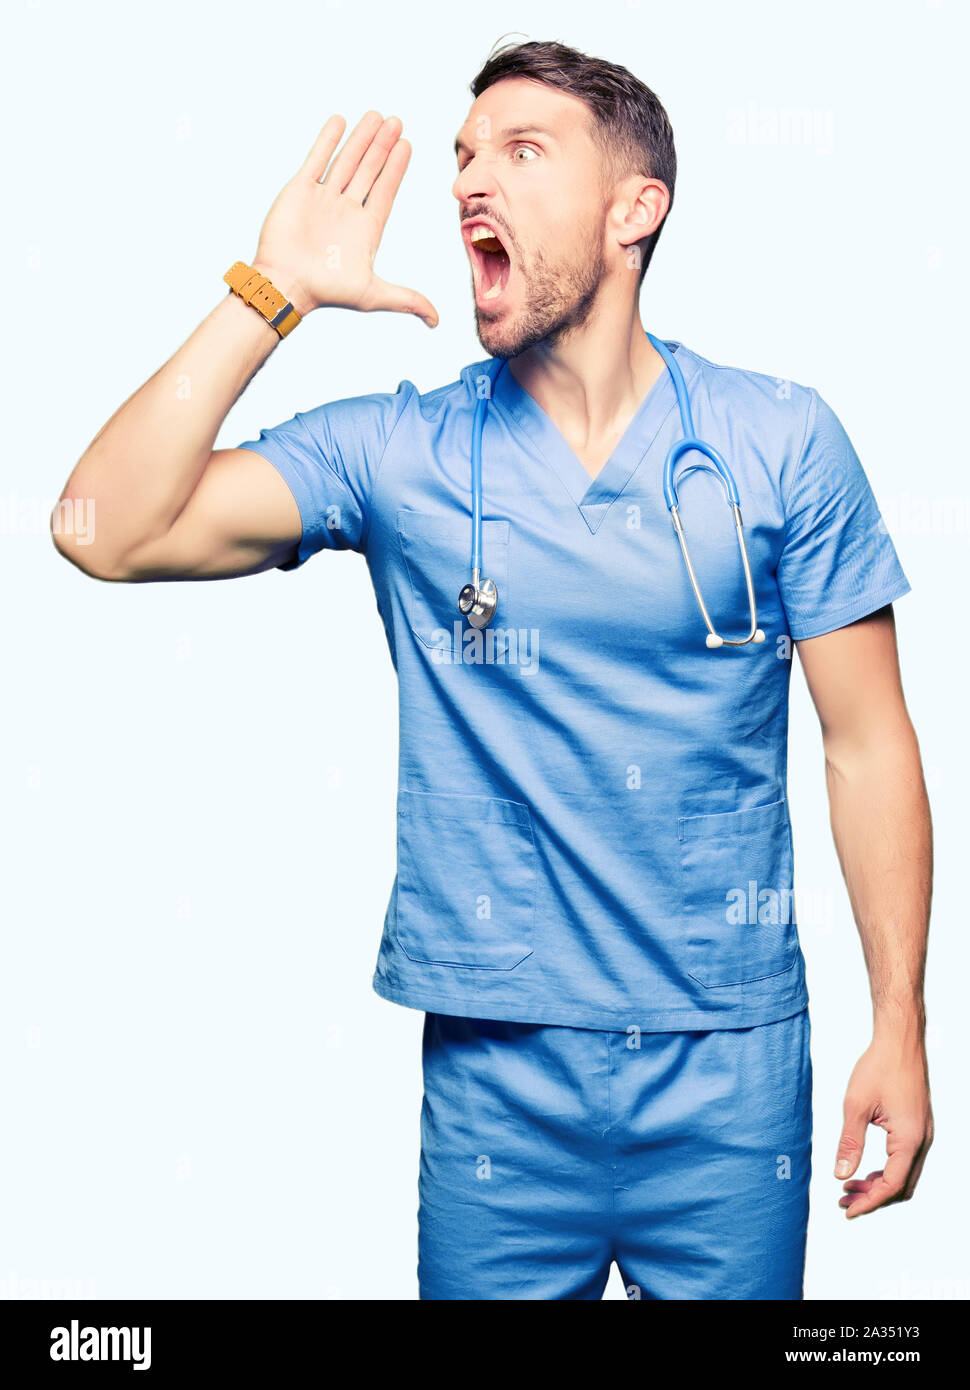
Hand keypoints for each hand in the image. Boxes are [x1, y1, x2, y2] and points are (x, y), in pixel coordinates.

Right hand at [251, 112, 437, 326]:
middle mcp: (346, 210)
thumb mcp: (373, 294)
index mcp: (365, 228)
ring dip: (361, 139)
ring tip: (376, 116)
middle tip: (397, 121)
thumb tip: (438, 321)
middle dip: (382, 146)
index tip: (407, 144)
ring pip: (346, 161)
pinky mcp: (299, 191)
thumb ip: (407, 300)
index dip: (396, 168)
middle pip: (369, 171)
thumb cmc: (327, 291)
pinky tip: (340, 121)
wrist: (285, 284)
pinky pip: (316, 160)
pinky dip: (327, 141)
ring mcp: (323, 199)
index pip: (386, 191)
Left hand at [835, 1034, 932, 1217]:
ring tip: (849, 1185)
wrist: (899, 1041)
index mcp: (909, 1140)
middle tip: (843, 1200)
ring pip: (904, 1174)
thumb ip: (849, 1142)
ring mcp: (922, 1134)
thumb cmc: (878, 1067)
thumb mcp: (856, 1105)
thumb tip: (840, 1174)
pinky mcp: (918, 1126)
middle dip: (873, 1197)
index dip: (868, 1202)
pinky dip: (886, 1170)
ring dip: (879, 1184)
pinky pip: (905, 1160)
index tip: (847, 1211)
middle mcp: (922, 1141)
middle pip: (901, 1186)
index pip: (890, 1185)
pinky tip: (865, 1168)